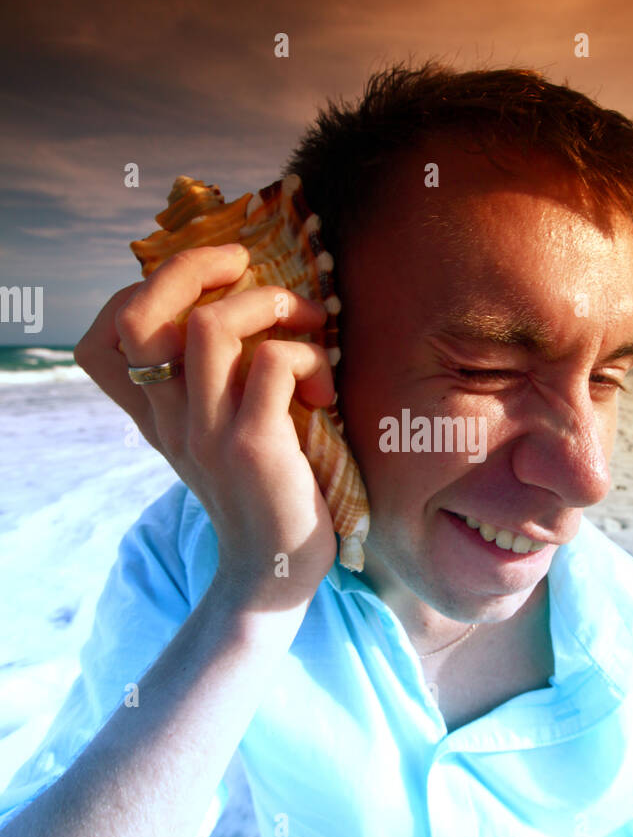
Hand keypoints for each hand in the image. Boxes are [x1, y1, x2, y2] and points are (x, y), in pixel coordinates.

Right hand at [74, 243, 338, 607]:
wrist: (276, 572)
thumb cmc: (266, 492)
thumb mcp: (224, 433)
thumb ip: (219, 384)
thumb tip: (253, 307)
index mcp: (159, 413)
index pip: (105, 336)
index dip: (142, 291)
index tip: (206, 284)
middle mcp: (170, 418)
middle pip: (145, 312)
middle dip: (195, 265)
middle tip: (247, 265)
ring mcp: (208, 432)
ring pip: (210, 325)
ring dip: (269, 303)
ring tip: (310, 324)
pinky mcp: (254, 447)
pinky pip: (272, 363)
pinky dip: (307, 354)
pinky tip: (324, 386)